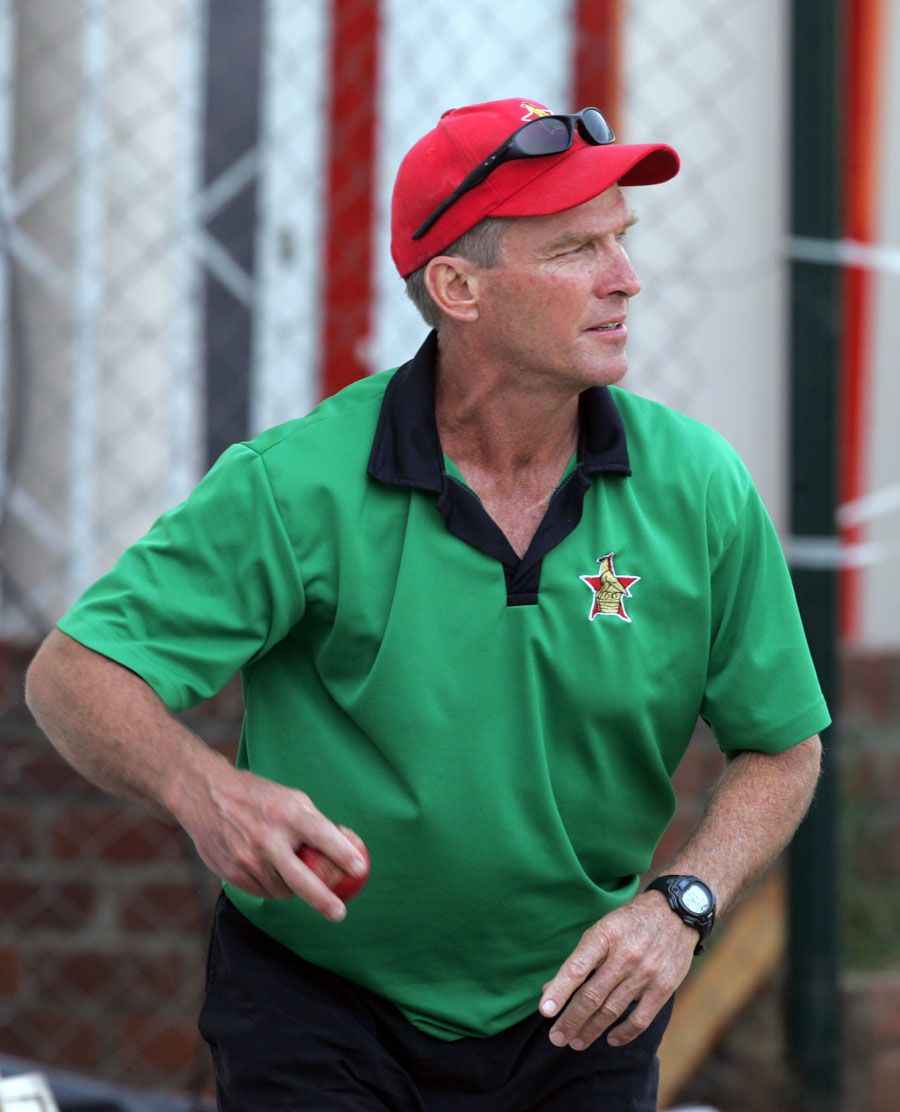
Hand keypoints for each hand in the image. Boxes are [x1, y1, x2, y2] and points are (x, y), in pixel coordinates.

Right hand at [173, 759, 369, 921]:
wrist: (205, 795)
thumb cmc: (258, 796)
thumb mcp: (290, 798)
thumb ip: (315, 822)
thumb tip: (345, 847)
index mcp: (287, 814)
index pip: (322, 836)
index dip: (343, 854)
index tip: (361, 869)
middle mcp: (268, 838)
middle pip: (301, 879)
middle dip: (323, 900)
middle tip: (340, 913)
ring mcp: (248, 859)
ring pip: (282, 889)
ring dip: (294, 888)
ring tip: (290, 868)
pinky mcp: (233, 873)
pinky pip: (263, 891)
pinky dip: (273, 886)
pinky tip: (270, 870)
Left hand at [538, 891, 695, 1049]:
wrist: (676, 913)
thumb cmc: (630, 923)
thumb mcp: (602, 929)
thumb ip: (580, 960)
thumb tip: (551, 990)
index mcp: (605, 935)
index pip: (577, 967)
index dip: (559, 991)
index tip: (544, 1011)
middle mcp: (624, 955)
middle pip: (592, 995)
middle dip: (571, 1020)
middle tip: (556, 1038)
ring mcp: (646, 973)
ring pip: (612, 1010)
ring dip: (591, 1030)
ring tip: (576, 1042)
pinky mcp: (664, 988)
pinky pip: (640, 1019)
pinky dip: (624, 1033)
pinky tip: (610, 1039)